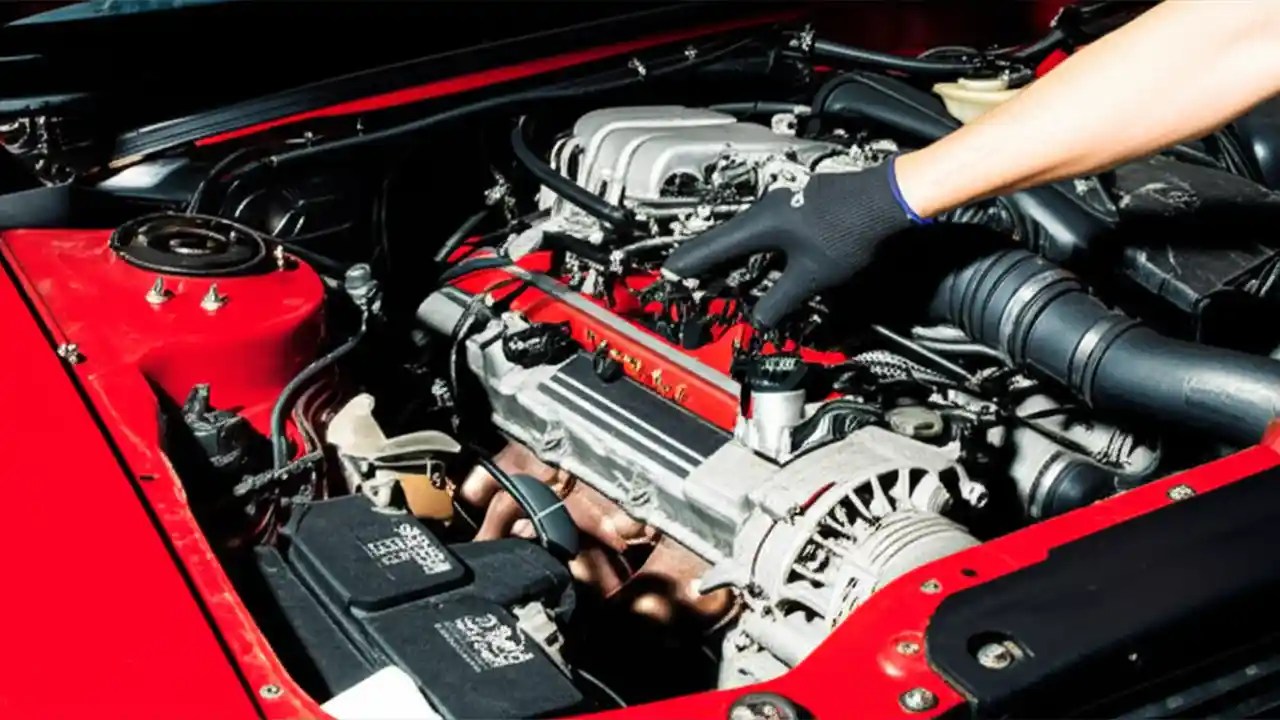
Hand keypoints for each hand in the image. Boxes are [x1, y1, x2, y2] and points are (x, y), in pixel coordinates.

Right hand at [662, 160, 922, 327]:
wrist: (888, 200)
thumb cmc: (849, 230)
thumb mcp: (810, 278)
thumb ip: (780, 302)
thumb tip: (761, 320)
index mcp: (760, 223)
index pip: (711, 247)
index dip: (688, 263)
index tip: (669, 272)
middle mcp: (768, 208)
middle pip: (726, 239)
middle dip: (709, 261)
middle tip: (691, 276)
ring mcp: (786, 202)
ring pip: (750, 234)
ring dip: (736, 255)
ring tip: (725, 272)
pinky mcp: (803, 204)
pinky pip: (770, 228)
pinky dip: (760, 247)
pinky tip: (768, 259)